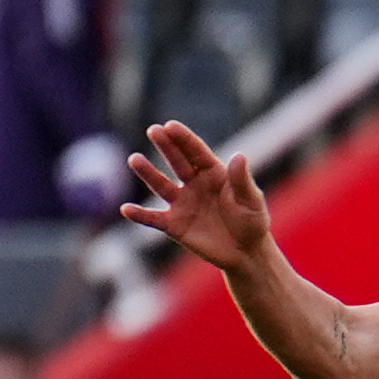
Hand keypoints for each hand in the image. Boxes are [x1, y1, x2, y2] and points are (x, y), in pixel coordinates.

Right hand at [120, 121, 273, 273]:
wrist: (245, 252)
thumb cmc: (252, 222)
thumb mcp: (251, 201)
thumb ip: (241, 180)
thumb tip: (239, 155)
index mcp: (214, 174)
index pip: (196, 152)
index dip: (184, 138)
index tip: (170, 125)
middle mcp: (194, 184)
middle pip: (177, 162)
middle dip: (166, 146)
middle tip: (153, 130)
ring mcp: (181, 203)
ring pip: (160, 185)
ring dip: (147, 173)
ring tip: (135, 159)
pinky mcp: (173, 224)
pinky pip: (153, 218)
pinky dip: (140, 215)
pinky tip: (126, 209)